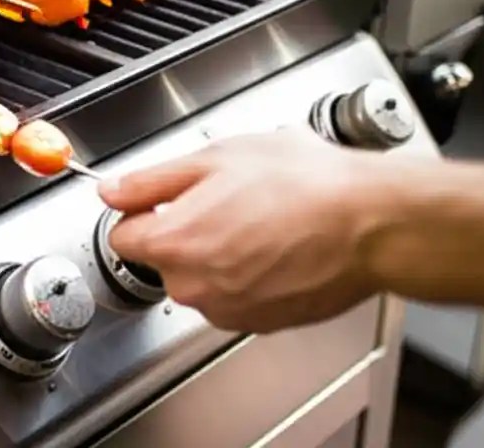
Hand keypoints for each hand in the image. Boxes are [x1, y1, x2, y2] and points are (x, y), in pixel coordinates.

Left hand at [97, 129, 395, 332]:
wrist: (371, 223)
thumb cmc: (305, 185)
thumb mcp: (215, 159)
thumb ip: (151, 181)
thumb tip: (112, 191)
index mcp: (174, 243)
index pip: (122, 237)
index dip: (142, 213)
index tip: (164, 201)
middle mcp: (195, 286)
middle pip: (162, 259)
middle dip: (184, 232)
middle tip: (227, 202)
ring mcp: (228, 310)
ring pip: (200, 279)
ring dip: (218, 255)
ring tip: (260, 222)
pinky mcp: (260, 323)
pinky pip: (234, 297)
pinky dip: (247, 277)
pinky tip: (277, 248)